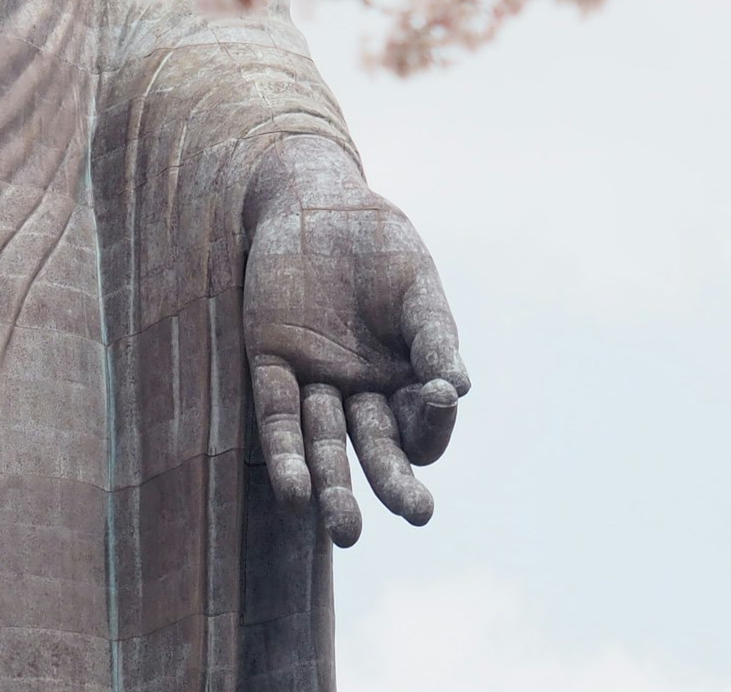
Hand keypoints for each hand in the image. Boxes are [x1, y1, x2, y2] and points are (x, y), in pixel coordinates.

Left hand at [243, 134, 469, 546]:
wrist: (315, 198)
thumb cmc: (377, 242)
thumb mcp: (415, 284)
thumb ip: (433, 336)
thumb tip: (458, 390)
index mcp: (404, 375)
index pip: (421, 426)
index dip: (433, 423)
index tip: (437, 396)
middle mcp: (360, 389)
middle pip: (376, 449)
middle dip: (394, 483)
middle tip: (418, 515)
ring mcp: (316, 380)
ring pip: (324, 445)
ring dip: (333, 488)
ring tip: (346, 531)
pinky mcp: (271, 363)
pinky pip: (277, 417)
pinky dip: (285, 454)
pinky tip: (294, 492)